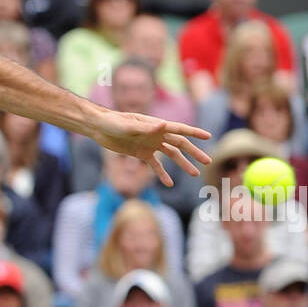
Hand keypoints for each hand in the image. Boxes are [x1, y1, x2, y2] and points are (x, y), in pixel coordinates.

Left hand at [92, 109, 210, 187]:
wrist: (98, 127)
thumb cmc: (112, 122)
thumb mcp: (128, 125)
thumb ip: (145, 127)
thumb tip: (163, 124)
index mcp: (156, 125)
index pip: (180, 129)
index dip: (194, 133)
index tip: (209, 137)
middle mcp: (156, 134)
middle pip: (180, 144)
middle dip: (194, 153)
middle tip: (207, 162)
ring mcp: (150, 144)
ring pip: (171, 156)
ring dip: (182, 164)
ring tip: (195, 174)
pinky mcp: (140, 153)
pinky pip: (154, 165)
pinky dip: (162, 174)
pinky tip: (169, 184)